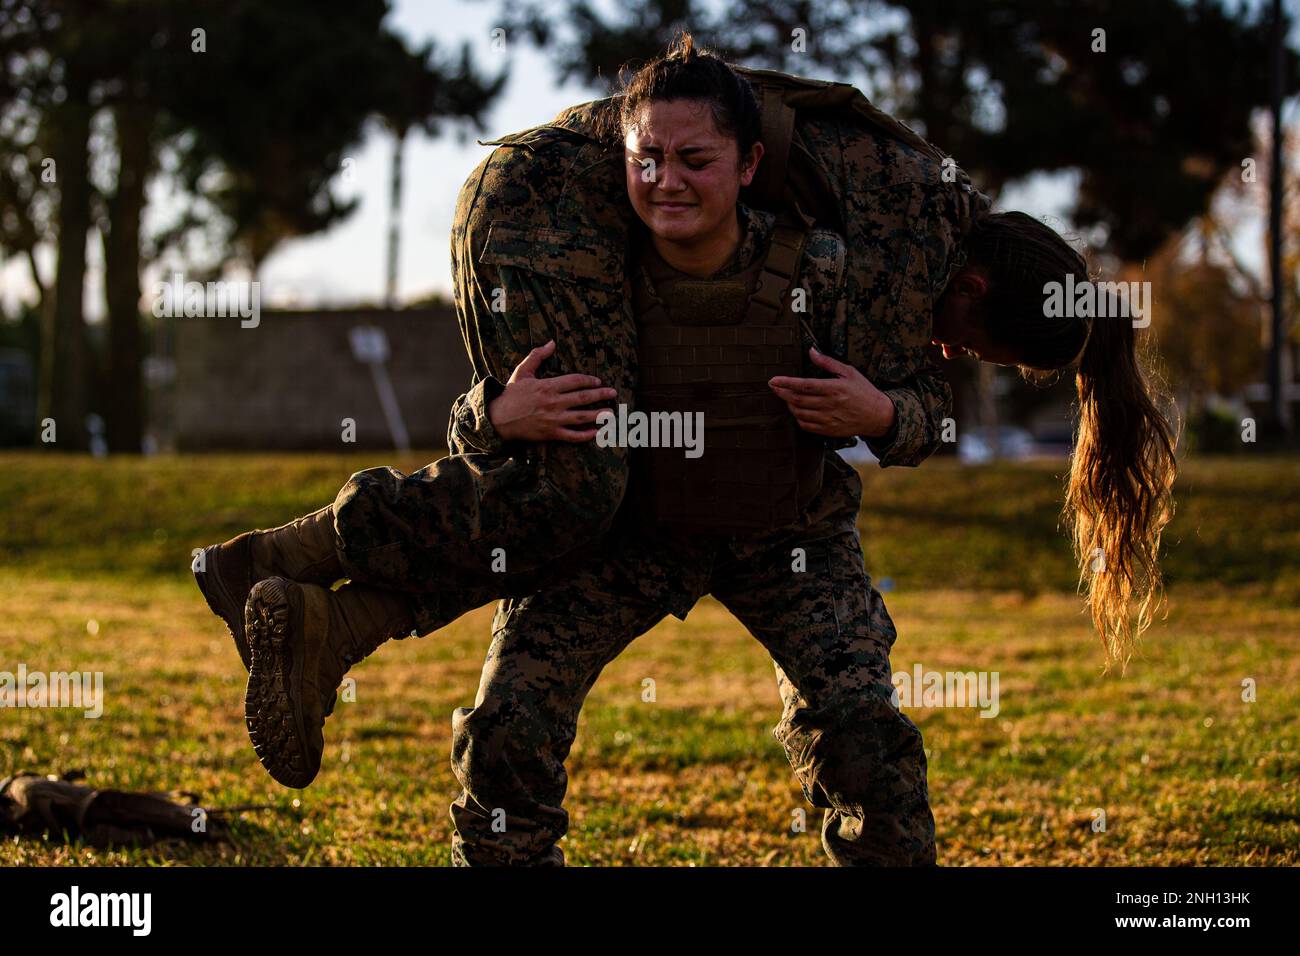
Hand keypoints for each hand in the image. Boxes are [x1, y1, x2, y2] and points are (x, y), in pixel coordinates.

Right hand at [488, 340, 617, 441]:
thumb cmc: (511, 394)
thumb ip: (538, 355)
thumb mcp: (522, 371)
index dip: (589, 380)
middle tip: (613, 393)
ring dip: (598, 415)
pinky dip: (586, 435)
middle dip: (600, 395)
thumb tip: (552, 342)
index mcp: (547, 386)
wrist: (498, 418)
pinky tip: (597, 432)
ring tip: (611, 413)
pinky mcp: (550, 434)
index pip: (574, 381)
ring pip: (581, 417)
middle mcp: (552, 403)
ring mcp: (553, 419)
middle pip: (582, 398)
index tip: (598, 381)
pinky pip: (572, 435)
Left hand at [768, 348, 895, 437]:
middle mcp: (830, 404)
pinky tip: (798, 410)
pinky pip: (806, 425)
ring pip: (800, 413)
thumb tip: (811, 351)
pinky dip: (798, 417)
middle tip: (774, 387)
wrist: (877, 415)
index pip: (804, 385)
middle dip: (782, 392)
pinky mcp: (828, 430)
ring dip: (789, 404)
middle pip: (798, 399)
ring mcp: (828, 419)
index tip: (774, 380)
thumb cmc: (863, 391)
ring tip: (787, 397)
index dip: (786, 382)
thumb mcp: (849, 372)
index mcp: (834, 388)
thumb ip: (828, 362)